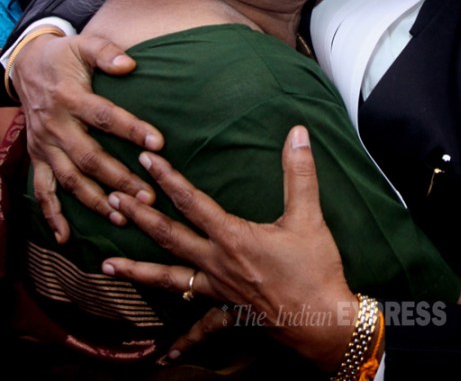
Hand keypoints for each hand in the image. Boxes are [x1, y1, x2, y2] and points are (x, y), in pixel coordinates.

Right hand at [11, 30, 164, 242]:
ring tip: (123, 217)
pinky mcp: (37, 157)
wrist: (24, 65)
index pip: (105, 116)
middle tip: (149, 195)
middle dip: (119, 179)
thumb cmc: (63, 56)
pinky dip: (51, 215)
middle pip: (90, 157)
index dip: (132, 130)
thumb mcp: (83, 46)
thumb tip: (130, 65)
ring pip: (70, 179)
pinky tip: (66, 237)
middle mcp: (56, 126)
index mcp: (70, 98)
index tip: (158, 144)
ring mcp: (45, 145)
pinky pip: (42, 190)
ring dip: (95, 201)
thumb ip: (106, 53)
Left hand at [103, 126, 357, 371]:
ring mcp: (219, 292)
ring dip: (138, 271)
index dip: (168, 178)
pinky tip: (165, 356)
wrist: (324, 323)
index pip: (192, 201)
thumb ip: (299, 172)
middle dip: (139, 216)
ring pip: (170, 280)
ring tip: (106, 266)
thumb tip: (298, 133)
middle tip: (112, 199)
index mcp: (233, 237)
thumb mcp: (308, 216)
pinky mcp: (230, 315)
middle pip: (169, 237)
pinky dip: (183, 342)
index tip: (146, 160)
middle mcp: (217, 263)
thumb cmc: (314, 269)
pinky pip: (201, 329)